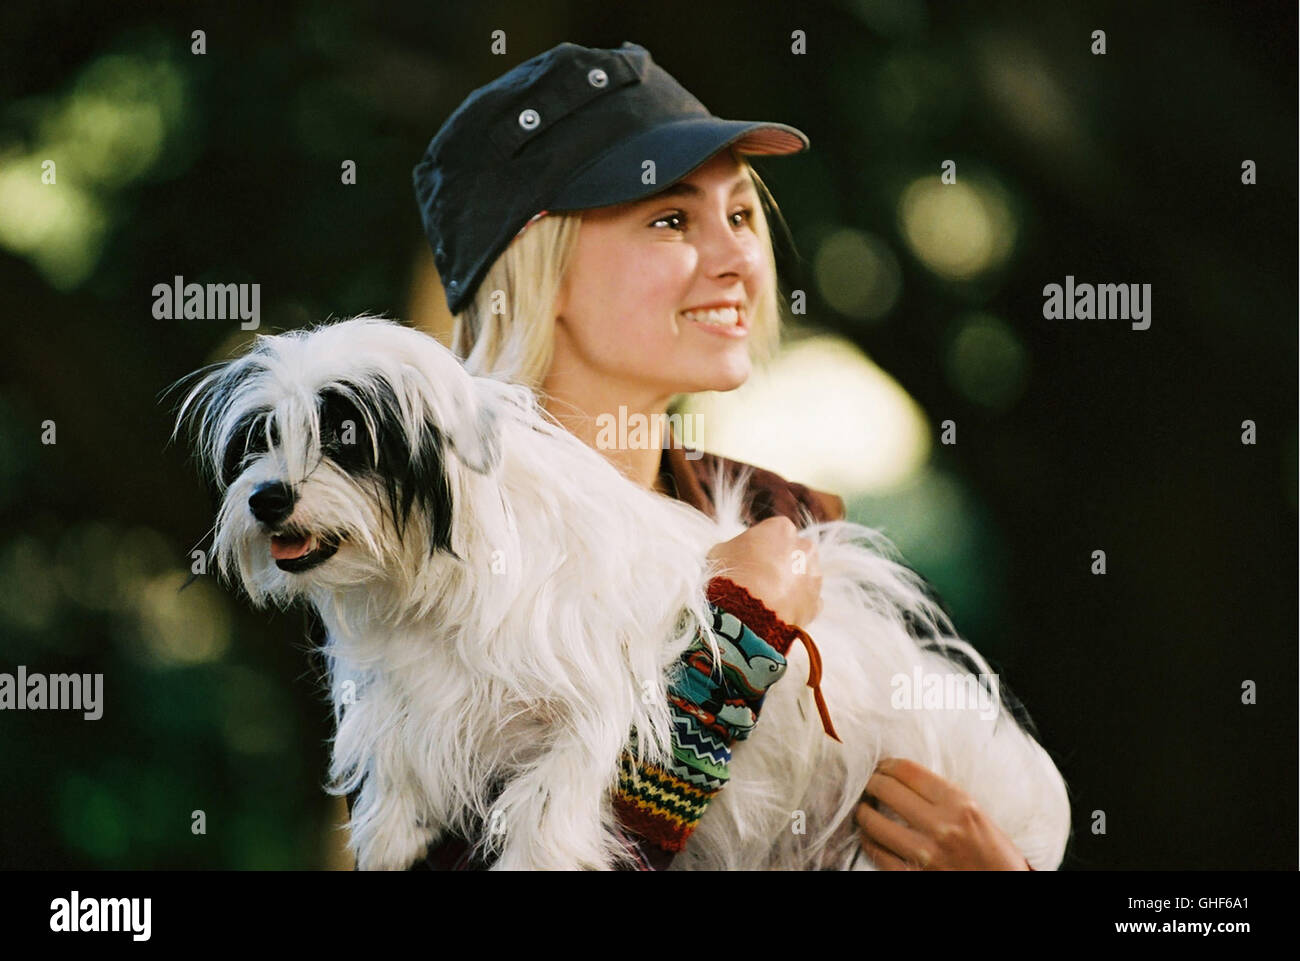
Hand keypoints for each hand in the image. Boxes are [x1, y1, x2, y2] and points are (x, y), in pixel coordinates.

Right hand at [706, 516, 821, 627]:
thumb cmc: (730, 576)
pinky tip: (777, 612)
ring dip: (791, 584)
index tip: (749, 558)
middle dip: (782, 562)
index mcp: (782, 528)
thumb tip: (736, 555)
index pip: (774, 531)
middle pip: (795, 551)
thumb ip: (736, 548)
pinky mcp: (816, 604)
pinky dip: (796, 606)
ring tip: (767, 599)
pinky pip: (807, 602)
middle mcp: (805, 548)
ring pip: (804, 576)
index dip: (761, 545)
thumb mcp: (720, 551)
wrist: (745, 614)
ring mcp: (814, 577)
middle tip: (760, 578)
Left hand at [855, 757, 1031, 869]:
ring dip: (863, 811)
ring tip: (865, 808)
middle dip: (871, 783)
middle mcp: (941, 826)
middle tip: (869, 784)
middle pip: (885, 789)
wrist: (1005, 888)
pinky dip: (868, 840)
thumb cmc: (995, 855)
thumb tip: (906, 778)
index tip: (881, 766)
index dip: (886, 764)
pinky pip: (876, 852)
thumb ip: (945, 797)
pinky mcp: (912, 876)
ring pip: (872, 821)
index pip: (907, 770)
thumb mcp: (978, 815)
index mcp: (959, 804)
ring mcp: (925, 854)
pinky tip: (870, 835)